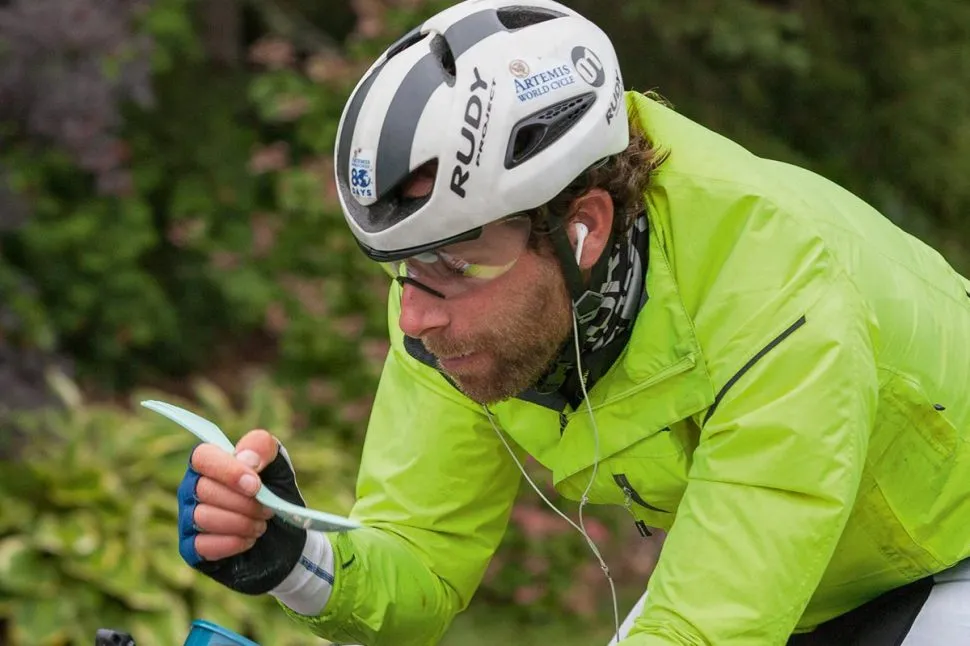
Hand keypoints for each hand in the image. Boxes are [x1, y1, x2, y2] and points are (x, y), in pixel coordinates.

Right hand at [177, 429, 308, 594]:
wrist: (285, 534)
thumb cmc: (276, 492)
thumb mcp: (278, 464)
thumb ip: (262, 447)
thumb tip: (245, 458)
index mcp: (211, 462)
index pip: (203, 456)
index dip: (229, 471)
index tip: (256, 486)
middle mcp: (192, 488)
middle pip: (204, 489)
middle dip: (244, 502)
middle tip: (267, 508)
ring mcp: (188, 518)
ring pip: (203, 517)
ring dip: (241, 523)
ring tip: (260, 524)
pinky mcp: (191, 547)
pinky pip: (204, 545)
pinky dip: (233, 542)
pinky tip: (249, 539)